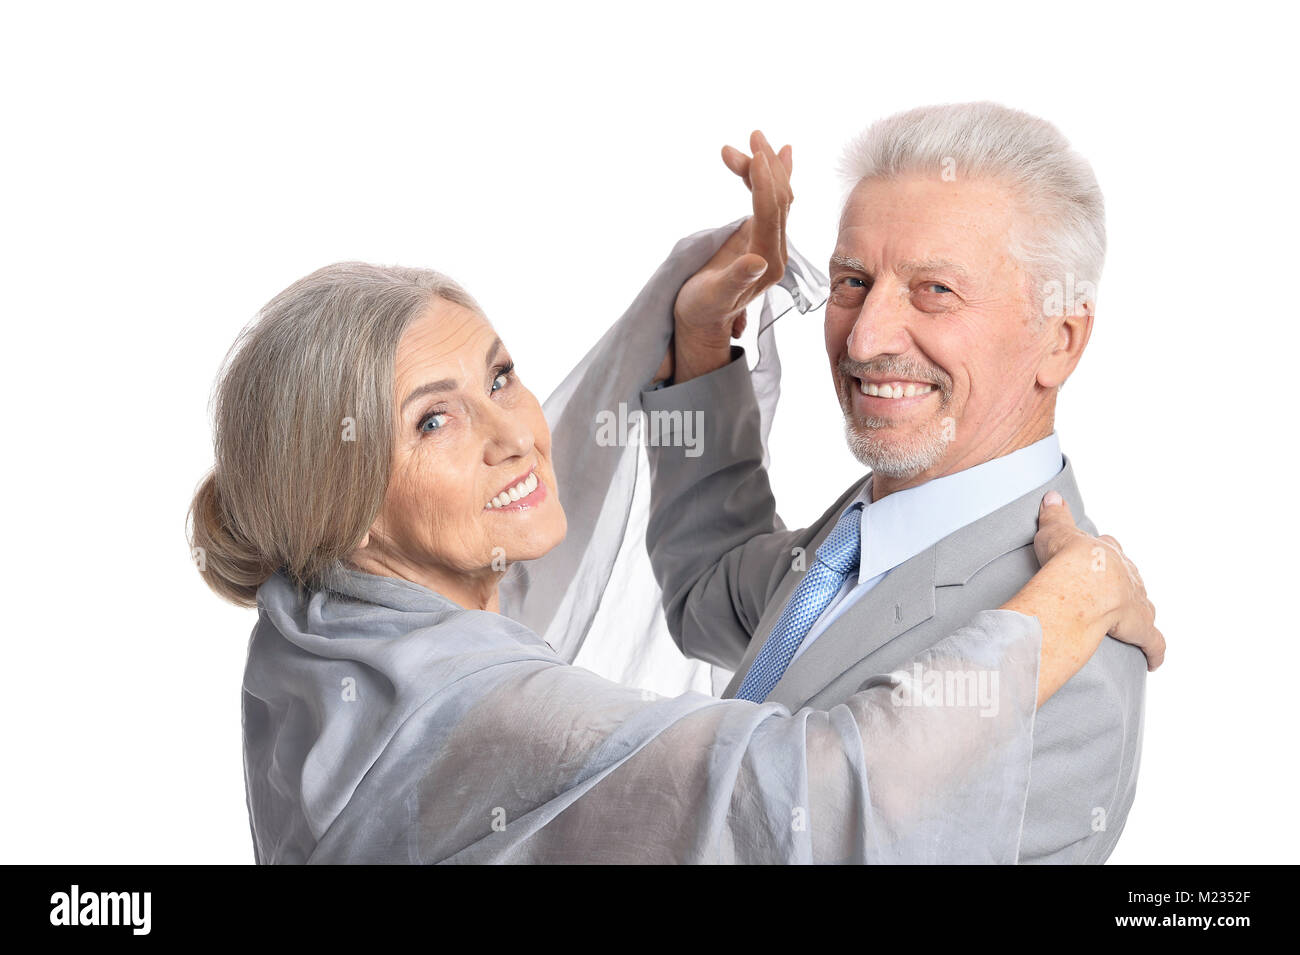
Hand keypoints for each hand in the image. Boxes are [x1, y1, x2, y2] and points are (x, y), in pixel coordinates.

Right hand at [672, 130, 793, 382]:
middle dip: (766, 166)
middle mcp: (776, 249)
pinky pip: (772, 200)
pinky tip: (776, 154)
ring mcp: (770, 241)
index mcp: (767, 262)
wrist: (703, 320)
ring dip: (766, 166)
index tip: (756, 155)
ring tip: (753, 137)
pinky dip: (772, 176)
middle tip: (752, 136)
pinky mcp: (761, 234)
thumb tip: (756, 260)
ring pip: (776, 195)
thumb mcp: (714, 298)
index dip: (765, 184)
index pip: (771, 214)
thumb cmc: (703, 310)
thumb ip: (736, 280)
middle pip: (779, 199)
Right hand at [1032, 492, 1164, 671]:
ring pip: (1144, 607)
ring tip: (1129, 622)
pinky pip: (1154, 643)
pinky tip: (1154, 662)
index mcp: (1107, 554)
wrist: (1083, 584)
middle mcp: (1127, 577)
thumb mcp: (1055, 530)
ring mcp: (1136, 603)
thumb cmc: (1066, 558)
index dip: (1103, 555)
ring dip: (1140, 613)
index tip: (1097, 558)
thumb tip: (1052, 495)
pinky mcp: (1141, 629)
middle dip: (1123, 584)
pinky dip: (1155, 652)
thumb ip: (1055, 514)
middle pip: (1130, 578)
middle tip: (1110, 592)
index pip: (1110, 549)